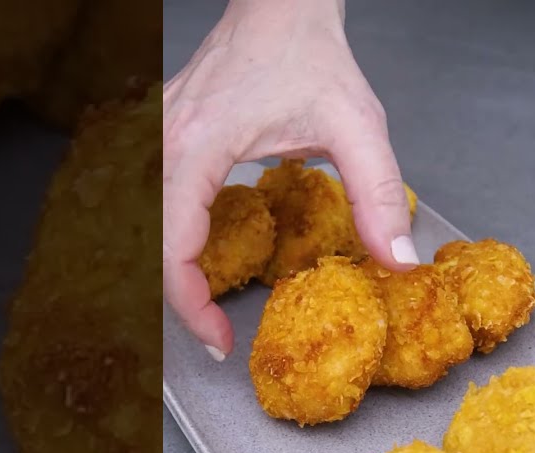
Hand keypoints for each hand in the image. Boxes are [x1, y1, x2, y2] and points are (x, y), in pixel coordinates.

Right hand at [162, 0, 415, 359]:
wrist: (281, 4)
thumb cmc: (309, 52)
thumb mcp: (358, 126)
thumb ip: (377, 195)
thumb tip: (396, 260)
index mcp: (197, 146)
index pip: (172, 249)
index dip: (191, 306)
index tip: (219, 338)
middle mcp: (162, 143)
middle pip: (145, 247)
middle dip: (178, 299)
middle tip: (215, 332)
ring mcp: (153, 137)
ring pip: (138, 225)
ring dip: (168, 270)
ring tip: (207, 301)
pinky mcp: (159, 135)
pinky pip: (145, 200)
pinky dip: (166, 237)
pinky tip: (200, 253)